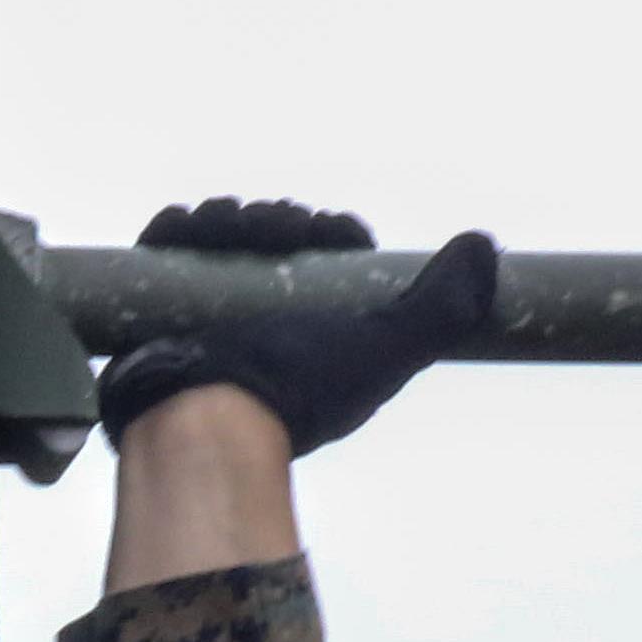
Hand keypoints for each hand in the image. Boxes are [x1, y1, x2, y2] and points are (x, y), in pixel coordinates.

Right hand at [98, 217, 497, 454]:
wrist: (206, 424)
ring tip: (234, 229)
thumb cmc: (298, 391)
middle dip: (280, 219)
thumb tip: (483, 248)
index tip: (332, 233)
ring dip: (231, 216)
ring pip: (224, 233)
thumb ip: (443, 308)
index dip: (333, 230)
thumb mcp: (388, 349)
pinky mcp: (158, 307)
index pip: (329, 254)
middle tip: (280, 233)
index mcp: (318, 331)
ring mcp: (208, 313)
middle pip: (275, 236)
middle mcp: (264, 320)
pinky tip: (191, 225)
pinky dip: (179, 226)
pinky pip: (169, 245)